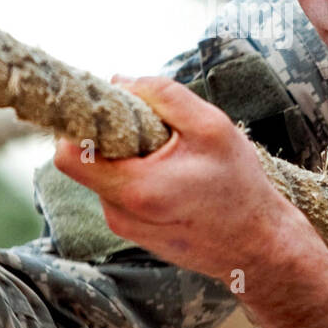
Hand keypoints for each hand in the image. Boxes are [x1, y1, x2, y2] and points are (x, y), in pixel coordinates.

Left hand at [54, 74, 327, 327]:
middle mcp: (119, 212)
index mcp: (134, 188)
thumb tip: (119, 80)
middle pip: (87, 159)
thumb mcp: (212, 127)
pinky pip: (120, 190)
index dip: (80, 122)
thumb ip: (163, 95)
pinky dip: (138, 174)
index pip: (69, 154)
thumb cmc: (239, 186)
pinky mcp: (133, 230)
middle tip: (154, 127)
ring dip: (129, 155)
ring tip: (174, 156)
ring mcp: (124, 225)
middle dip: (113, 134)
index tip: (107, 106)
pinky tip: (175, 176)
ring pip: (105, 173)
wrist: (258, 246)